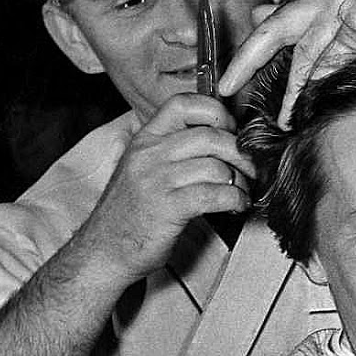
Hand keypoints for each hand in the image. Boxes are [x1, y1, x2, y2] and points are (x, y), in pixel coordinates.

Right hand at [78, 94, 257, 280]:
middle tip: (251, 168)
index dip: (215, 112)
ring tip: (242, 192)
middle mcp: (149, 154)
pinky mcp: (169, 208)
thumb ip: (171, 152)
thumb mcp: (143, 170)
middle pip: (209, 135)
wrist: (104, 251)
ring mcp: (157, 180)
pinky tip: (237, 206)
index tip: (231, 130)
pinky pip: (214, 195)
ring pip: (216, 166)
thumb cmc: (129, 214)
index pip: (183, 104)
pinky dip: (235, 199)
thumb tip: (217, 143)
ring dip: (240, 181)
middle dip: (240, 152)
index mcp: (145, 139)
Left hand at [219, 0, 355, 123]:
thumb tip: (264, 24)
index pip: (274, 28)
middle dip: (245, 63)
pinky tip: (310, 105)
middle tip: (223, 91)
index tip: (226, 85)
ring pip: (302, 50)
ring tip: (281, 120)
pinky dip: (319, 81)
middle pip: (273, 31)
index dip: (248, 56)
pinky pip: (330, 52)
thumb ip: (312, 39)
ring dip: (290, 90)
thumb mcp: (350, 43)